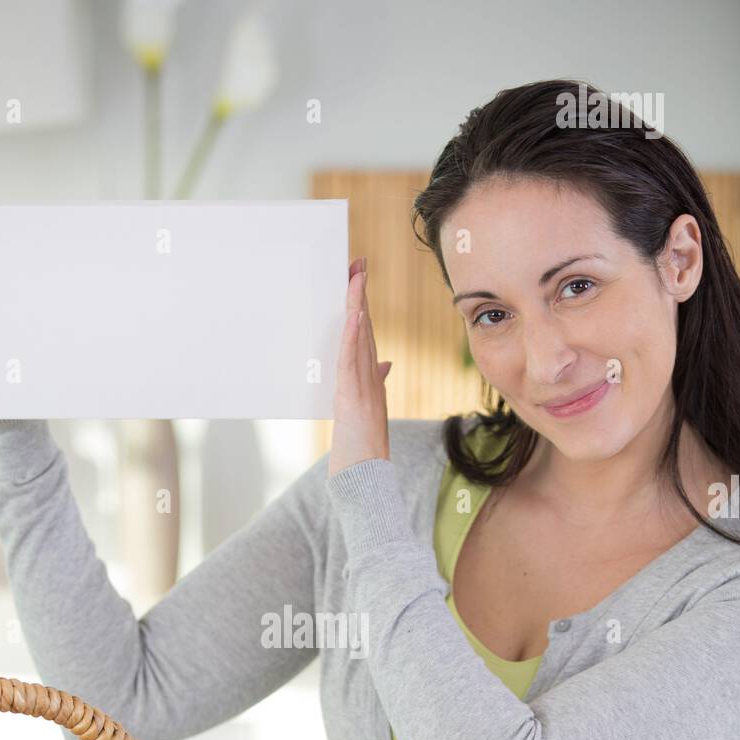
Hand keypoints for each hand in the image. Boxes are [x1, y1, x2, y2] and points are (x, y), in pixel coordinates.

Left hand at [328, 255, 391, 476]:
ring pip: (360, 338)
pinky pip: (353, 361)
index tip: (358, 277)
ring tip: (355, 276)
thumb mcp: (368, 411)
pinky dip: (354, 336)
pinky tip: (356, 314)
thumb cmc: (364, 450)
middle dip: (360, 294)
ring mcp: (364, 387)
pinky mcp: (355, 397)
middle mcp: (371, 378)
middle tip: (357, 262)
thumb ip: (376, 384)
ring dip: (357, 306)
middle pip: (365, 328)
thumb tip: (386, 363)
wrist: (366, 477)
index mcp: (371, 379)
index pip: (366, 334)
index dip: (363, 305)